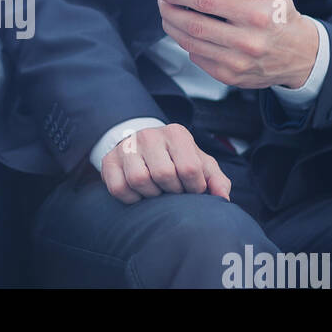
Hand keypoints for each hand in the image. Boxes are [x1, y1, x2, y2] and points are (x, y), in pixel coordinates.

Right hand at [101, 124, 230, 203]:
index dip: (194, 188)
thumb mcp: (200, 165)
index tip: (192, 190)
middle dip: (172, 192)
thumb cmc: (177, 160)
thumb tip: (222, 198)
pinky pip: (119, 188)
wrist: (144, 149)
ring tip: (157, 192)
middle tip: (173, 192)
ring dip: (151, 195)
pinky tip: (140, 194)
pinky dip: (131, 199)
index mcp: (176, 133)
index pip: (189, 168)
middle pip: (164, 174)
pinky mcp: (109, 161)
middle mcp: (149, 135)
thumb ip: (216, 180)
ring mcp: (126, 146)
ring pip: (139, 179)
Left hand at [154, 0, 316, 89]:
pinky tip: (184, 31)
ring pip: (191, 43)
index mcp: (256, 16)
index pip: (207, 1)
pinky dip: (186, 43)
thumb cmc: (282, 19)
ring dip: (172, 27)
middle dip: (169, 10)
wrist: (300, 57)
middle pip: (193, 24)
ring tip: (167, 13)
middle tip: (161, 0)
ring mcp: (236, 62)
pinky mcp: (230, 76)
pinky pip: (198, 58)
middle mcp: (246, 42)